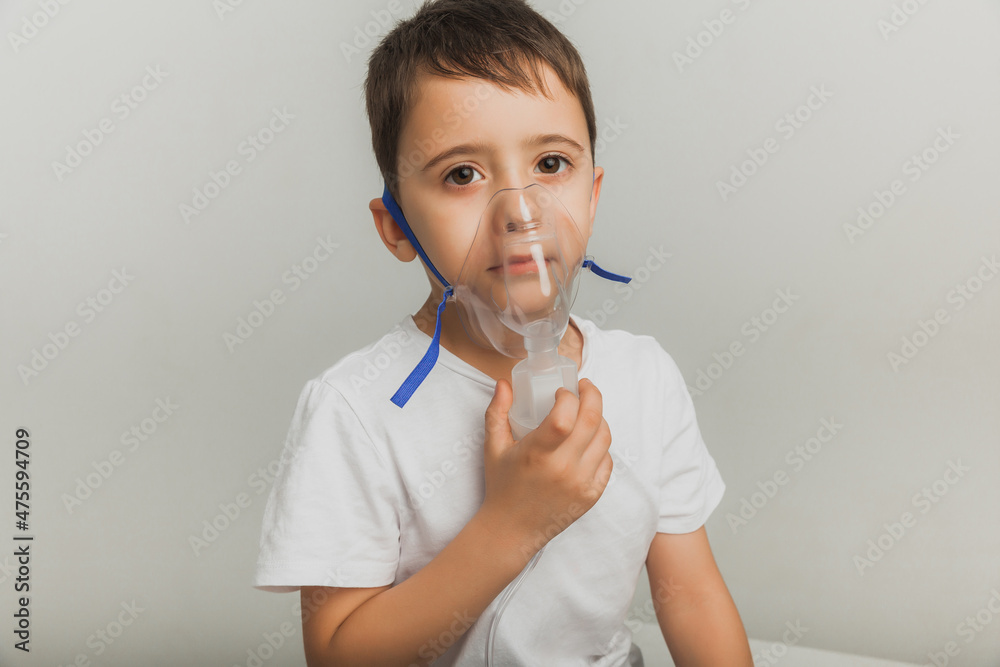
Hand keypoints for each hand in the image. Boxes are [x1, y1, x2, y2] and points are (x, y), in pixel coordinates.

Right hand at [478, 377, 613, 558]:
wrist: (512, 529)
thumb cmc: (502, 486)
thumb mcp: (493, 447)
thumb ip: (497, 412)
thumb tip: (504, 384)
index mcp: (538, 454)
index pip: (565, 416)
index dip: (568, 396)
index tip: (562, 391)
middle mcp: (564, 468)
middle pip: (592, 420)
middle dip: (592, 395)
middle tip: (585, 387)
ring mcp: (582, 483)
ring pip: (604, 438)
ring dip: (599, 418)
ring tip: (587, 411)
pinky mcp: (592, 495)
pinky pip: (607, 461)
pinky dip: (602, 444)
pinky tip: (590, 438)